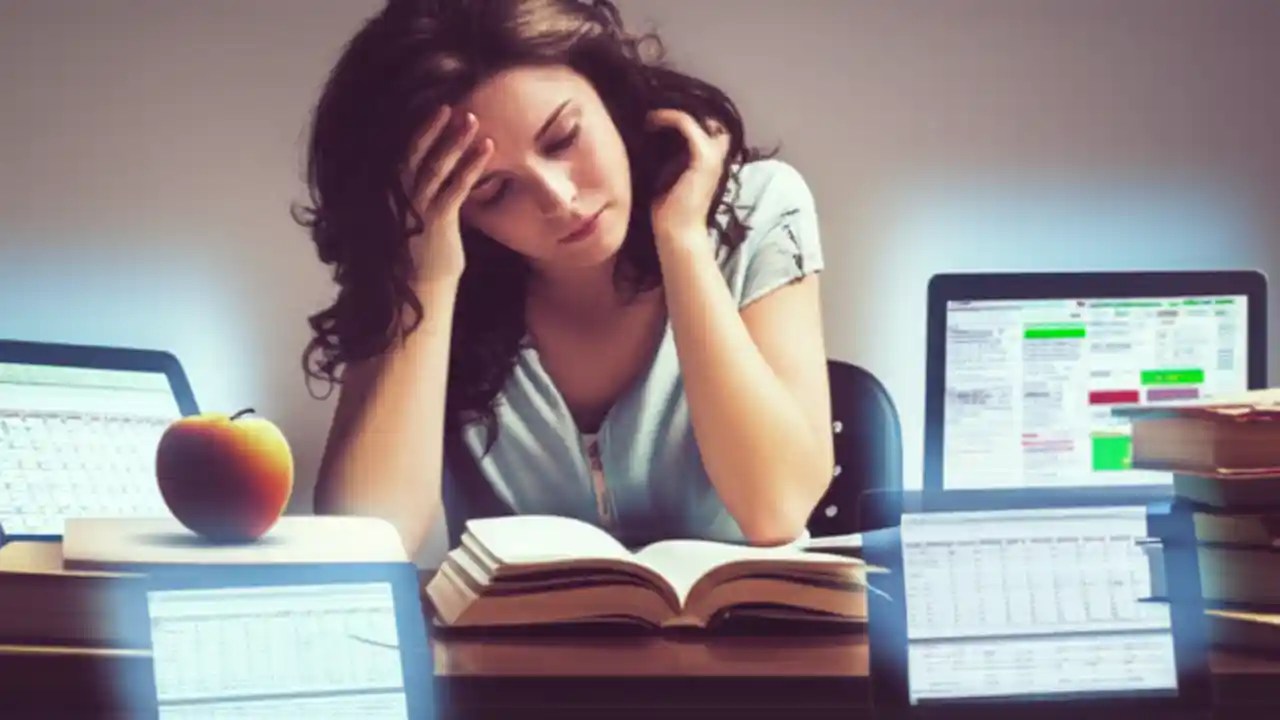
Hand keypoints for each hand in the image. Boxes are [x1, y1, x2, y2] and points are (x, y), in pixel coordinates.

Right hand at [401, 106, 494, 286]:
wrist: (420, 292)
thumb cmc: (422, 259)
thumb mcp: (416, 225)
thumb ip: (421, 201)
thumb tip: (436, 183)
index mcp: (393, 196)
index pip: (402, 157)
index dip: (417, 135)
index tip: (432, 114)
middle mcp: (400, 198)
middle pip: (414, 154)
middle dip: (432, 129)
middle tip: (450, 105)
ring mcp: (418, 209)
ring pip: (436, 166)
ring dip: (454, 141)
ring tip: (471, 119)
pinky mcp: (437, 221)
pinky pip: (457, 187)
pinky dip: (473, 166)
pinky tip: (487, 148)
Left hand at [645, 108, 730, 243]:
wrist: (677, 232)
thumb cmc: (670, 213)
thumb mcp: (669, 179)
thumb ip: (671, 161)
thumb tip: (653, 142)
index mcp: (709, 164)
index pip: (711, 132)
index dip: (691, 121)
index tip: (662, 121)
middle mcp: (715, 158)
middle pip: (712, 121)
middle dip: (688, 114)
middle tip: (660, 116)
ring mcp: (712, 157)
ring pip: (701, 118)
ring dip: (675, 113)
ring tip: (653, 117)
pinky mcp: (701, 158)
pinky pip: (687, 124)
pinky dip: (669, 117)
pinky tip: (652, 121)